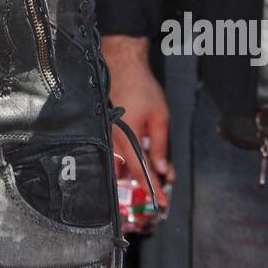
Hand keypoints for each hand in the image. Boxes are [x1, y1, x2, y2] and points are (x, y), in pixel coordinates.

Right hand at [101, 34, 173, 209]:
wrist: (122, 64)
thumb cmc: (142, 88)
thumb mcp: (160, 117)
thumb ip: (161, 146)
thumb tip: (163, 170)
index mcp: (127, 139)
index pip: (141, 172)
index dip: (153, 189)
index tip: (162, 204)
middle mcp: (112, 140)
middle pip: (126, 173)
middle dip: (142, 187)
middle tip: (156, 197)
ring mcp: (105, 134)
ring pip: (117, 165)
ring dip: (132, 176)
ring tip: (147, 183)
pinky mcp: (104, 129)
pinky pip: (113, 153)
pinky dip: (124, 163)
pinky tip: (133, 165)